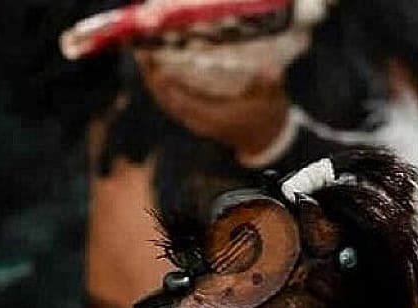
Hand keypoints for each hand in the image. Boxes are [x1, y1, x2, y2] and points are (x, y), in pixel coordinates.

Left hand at [135, 49, 289, 162]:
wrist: (264, 139)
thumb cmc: (268, 116)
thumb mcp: (272, 100)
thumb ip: (269, 85)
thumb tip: (271, 70)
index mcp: (214, 120)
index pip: (186, 105)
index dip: (171, 90)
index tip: (160, 72)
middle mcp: (198, 123)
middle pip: (169, 103)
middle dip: (154, 82)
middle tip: (145, 58)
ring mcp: (193, 121)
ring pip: (167, 103)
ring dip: (154, 84)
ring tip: (145, 60)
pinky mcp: (192, 117)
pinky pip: (171, 103)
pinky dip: (161, 88)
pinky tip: (154, 71)